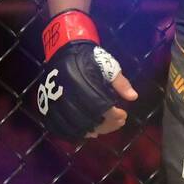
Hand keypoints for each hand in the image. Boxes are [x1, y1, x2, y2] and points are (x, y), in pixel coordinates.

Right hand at [36, 9, 138, 141]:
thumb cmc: (90, 58)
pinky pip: (60, 126)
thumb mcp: (109, 66)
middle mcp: (71, 97)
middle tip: (118, 123)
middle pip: (91, 121)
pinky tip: (86, 132)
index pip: (103, 110)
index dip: (115, 117)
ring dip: (93, 130)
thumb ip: (120, 83)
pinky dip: (74, 132)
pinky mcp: (50, 106)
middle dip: (107, 125)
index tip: (124, 114)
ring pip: (76, 127)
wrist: (66, 51)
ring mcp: (58, 103)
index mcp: (87, 87)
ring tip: (104, 128)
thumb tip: (133, 97)